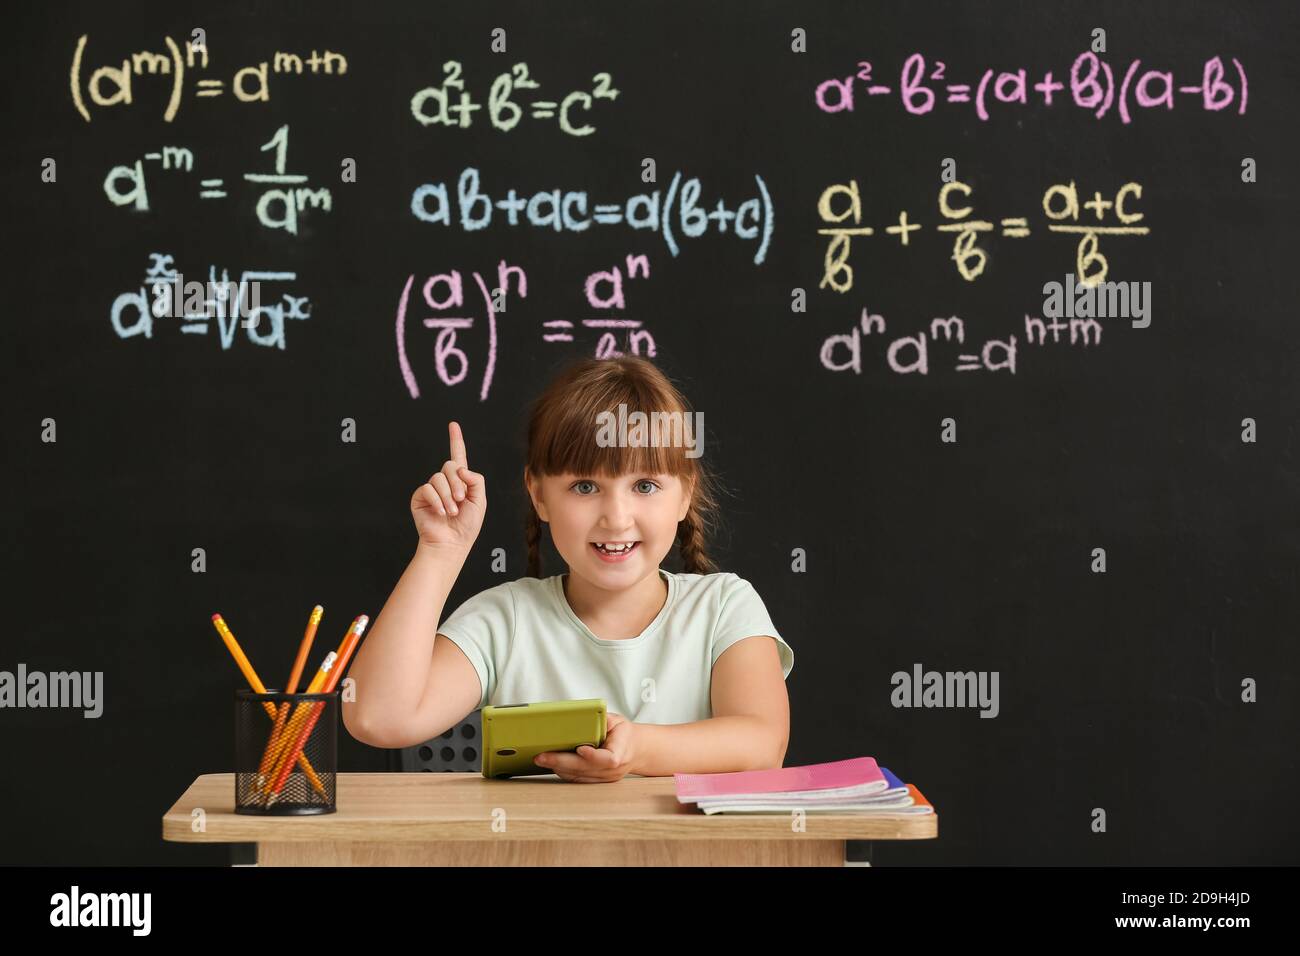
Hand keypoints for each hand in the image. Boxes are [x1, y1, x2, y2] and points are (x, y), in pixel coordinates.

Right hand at [411, 421, 486, 551]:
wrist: (451, 543)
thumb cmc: (467, 525)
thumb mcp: (480, 500)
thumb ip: (475, 480)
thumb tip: (460, 468)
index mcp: (461, 481)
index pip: (459, 456)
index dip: (456, 440)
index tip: (453, 425)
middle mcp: (446, 482)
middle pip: (451, 465)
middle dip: (458, 483)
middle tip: (461, 500)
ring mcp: (432, 489)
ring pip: (439, 478)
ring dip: (448, 496)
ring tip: (452, 512)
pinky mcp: (420, 497)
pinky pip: (427, 488)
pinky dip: (437, 500)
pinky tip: (441, 512)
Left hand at [534, 712, 638, 782]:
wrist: (637, 750)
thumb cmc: (623, 733)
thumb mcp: (616, 720)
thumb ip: (600, 719)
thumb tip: (579, 716)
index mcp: (621, 752)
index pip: (608, 759)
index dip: (593, 756)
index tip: (580, 749)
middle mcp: (613, 770)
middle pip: (585, 769)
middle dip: (561, 762)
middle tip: (541, 757)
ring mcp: (604, 779)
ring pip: (579, 776)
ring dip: (559, 768)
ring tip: (542, 759)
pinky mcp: (597, 782)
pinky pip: (578, 779)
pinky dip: (564, 772)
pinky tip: (551, 764)